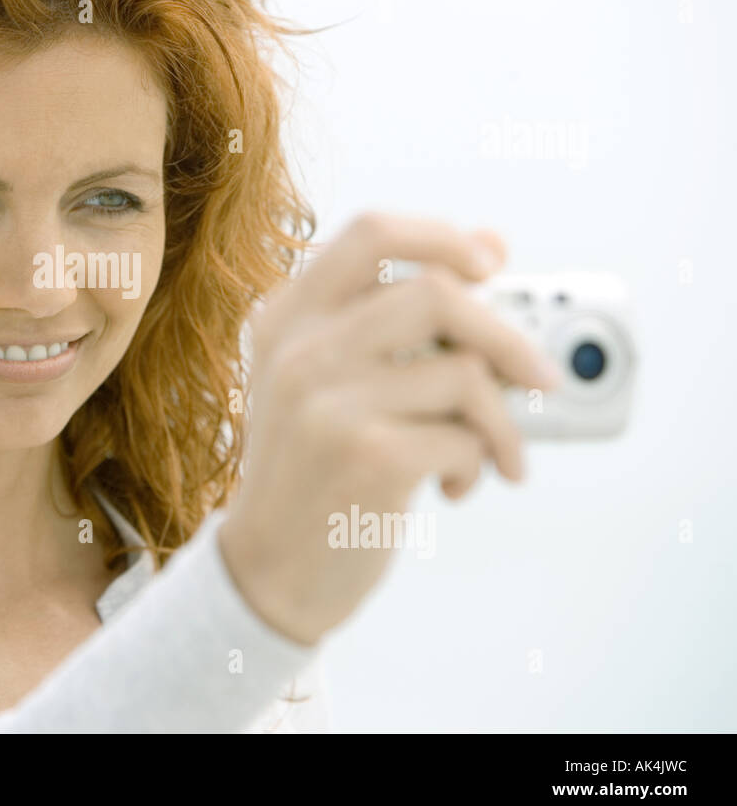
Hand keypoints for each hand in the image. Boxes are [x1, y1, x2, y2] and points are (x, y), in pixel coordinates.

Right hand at [218, 212, 561, 645]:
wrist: (268, 572)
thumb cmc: (312, 472)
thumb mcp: (331, 383)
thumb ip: (397, 315)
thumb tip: (493, 244)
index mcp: (285, 320)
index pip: (370, 233)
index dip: (441, 237)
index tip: (489, 264)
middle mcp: (298, 350)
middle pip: (435, 292)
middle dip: (506, 333)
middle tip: (538, 375)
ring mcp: (327, 401)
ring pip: (465, 372)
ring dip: (502, 421)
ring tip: (491, 453)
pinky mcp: (365, 455)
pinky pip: (466, 437)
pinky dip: (481, 464)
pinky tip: (454, 486)